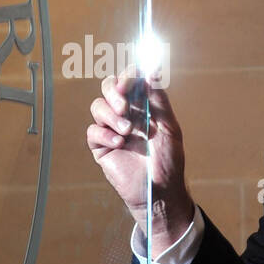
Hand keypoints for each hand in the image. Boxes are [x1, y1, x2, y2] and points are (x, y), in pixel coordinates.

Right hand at [87, 66, 193, 252]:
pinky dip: (104, 134)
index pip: (130, 80)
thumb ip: (159, 100)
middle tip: (125, 105)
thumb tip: (152, 73)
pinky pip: (93, 131)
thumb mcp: (170, 127)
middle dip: (114, 92)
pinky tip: (119, 143)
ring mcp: (111, 128)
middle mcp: (125, 113)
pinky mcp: (101, 146)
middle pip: (108, 88)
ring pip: (98, 107)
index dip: (129, 75)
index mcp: (143, 104)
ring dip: (111, 115)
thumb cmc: (169, 159)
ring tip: (127, 130)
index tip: (134, 76)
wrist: (160, 190)